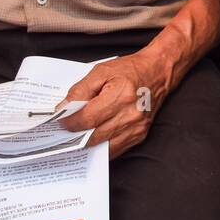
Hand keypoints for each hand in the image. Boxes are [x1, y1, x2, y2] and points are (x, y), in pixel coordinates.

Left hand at [58, 50, 174, 158]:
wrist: (158, 72)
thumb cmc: (130, 70)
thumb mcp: (101, 72)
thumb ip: (80, 91)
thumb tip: (64, 109)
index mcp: (120, 96)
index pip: (87, 119)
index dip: (70, 123)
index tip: (60, 121)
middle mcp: (131, 115)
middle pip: (93, 136)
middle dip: (74, 135)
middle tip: (63, 132)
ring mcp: (137, 127)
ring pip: (102, 146)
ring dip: (87, 143)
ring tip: (75, 136)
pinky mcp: (140, 135)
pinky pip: (114, 149)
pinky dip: (101, 145)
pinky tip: (92, 138)